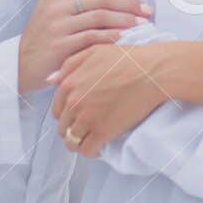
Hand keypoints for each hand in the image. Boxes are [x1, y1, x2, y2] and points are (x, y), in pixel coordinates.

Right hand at [17, 0, 150, 92]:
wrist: (19, 64)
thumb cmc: (39, 34)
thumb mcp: (44, 2)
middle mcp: (57, 7)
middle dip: (128, 2)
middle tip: (147, 9)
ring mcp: (59, 26)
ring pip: (99, 16)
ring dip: (124, 19)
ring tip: (142, 23)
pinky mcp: (61, 46)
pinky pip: (92, 37)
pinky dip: (111, 36)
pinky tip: (126, 37)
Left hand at [52, 42, 169, 155]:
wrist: (152, 72)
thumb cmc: (128, 59)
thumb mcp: (94, 51)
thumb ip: (70, 65)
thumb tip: (50, 80)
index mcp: (69, 84)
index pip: (57, 109)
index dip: (67, 115)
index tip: (78, 117)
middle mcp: (74, 103)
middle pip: (63, 127)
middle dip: (72, 129)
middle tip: (87, 128)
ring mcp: (87, 118)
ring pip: (72, 141)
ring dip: (80, 142)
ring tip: (92, 139)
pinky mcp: (103, 132)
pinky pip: (87, 150)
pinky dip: (91, 152)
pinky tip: (100, 147)